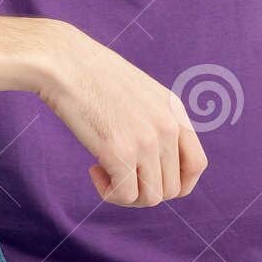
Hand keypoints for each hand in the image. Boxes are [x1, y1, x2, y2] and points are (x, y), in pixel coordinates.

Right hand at [37, 23, 207, 205]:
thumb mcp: (140, 95)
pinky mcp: (120, 153)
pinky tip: (94, 169)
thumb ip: (155, 124)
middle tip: (118, 173)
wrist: (64, 62)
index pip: (197, 165)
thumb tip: (155, 168)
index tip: (150, 179)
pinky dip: (108, 193)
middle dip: (144, 191)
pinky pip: (125, 196)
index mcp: (175, 112)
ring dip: (126, 195)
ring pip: (150, 198)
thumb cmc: (93, 78)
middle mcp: (167, 127)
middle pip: (172, 189)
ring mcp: (146, 141)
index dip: (178, 183)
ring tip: (105, 170)